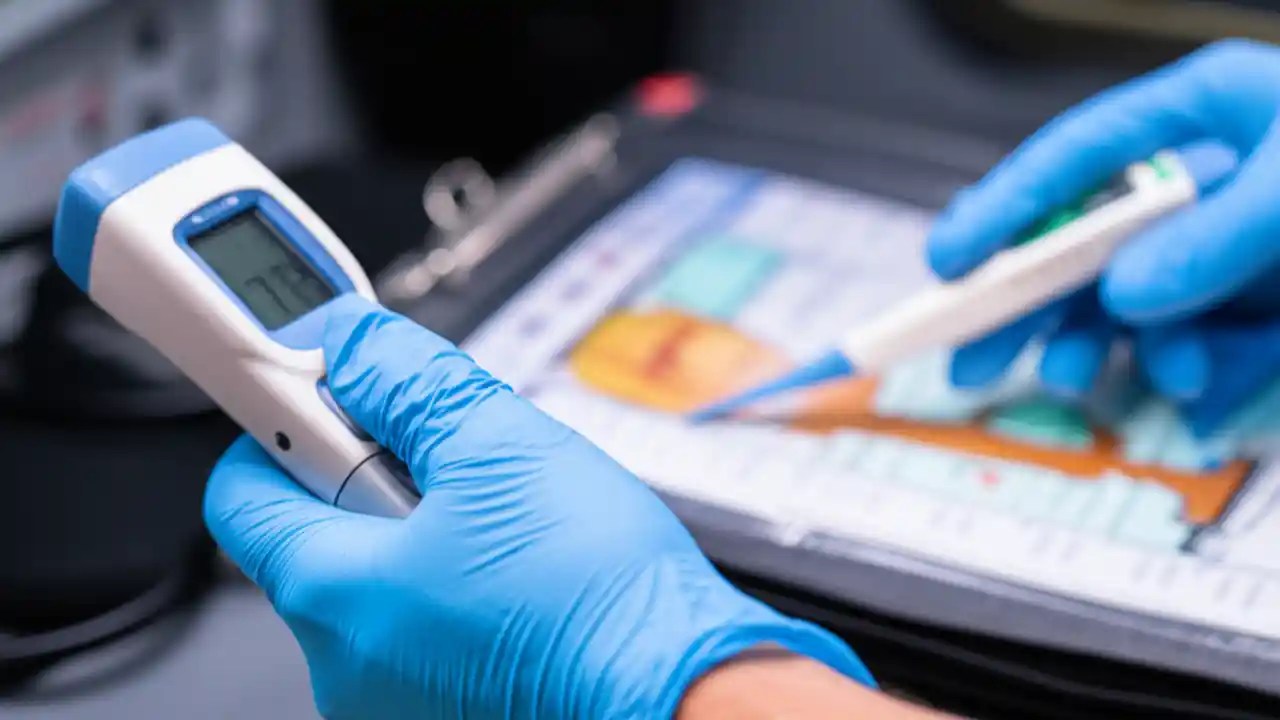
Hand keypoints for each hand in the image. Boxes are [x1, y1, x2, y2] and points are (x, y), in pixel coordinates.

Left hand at [203, 295, 871, 718]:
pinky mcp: (444, 706)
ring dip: (424, 529)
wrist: (681, 688)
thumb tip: (352, 341)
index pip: (242, 489)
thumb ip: (407, 381)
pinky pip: (422, 623)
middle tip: (448, 454)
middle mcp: (343, 660)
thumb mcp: (499, 444)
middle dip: (373, 474)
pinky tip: (521, 569)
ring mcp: (393, 695)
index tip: (326, 389)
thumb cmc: (598, 595)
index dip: (281, 421)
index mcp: (334, 592)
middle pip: (315, 532)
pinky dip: (455, 582)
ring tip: (504, 518)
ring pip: (378, 577)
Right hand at [927, 39, 1279, 433]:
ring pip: (1126, 300)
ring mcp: (1227, 244)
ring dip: (1105, 346)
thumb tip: (1130, 293)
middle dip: (1028, 301)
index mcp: (1207, 116)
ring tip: (1096, 381)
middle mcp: (1205, 179)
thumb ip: (1222, 235)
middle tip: (974, 358)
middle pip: (1082, 238)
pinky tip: (1195, 389)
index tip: (949, 263)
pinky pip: (1192, 340)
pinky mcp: (1256, 302)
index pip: (1077, 157)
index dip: (1005, 209)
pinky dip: (1184, 372)